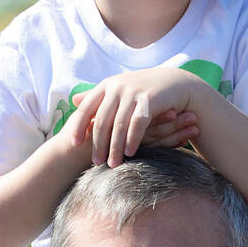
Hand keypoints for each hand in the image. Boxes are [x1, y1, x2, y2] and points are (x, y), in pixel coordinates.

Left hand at [71, 68, 199, 167]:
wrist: (174, 82)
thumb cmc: (142, 90)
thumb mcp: (117, 90)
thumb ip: (96, 96)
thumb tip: (72, 101)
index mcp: (106, 85)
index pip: (86, 107)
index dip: (79, 126)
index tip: (74, 144)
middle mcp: (118, 87)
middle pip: (102, 120)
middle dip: (98, 143)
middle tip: (96, 162)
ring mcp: (134, 92)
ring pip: (119, 124)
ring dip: (115, 147)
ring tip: (113, 164)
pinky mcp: (150, 99)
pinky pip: (138, 123)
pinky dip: (133, 139)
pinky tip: (130, 153)